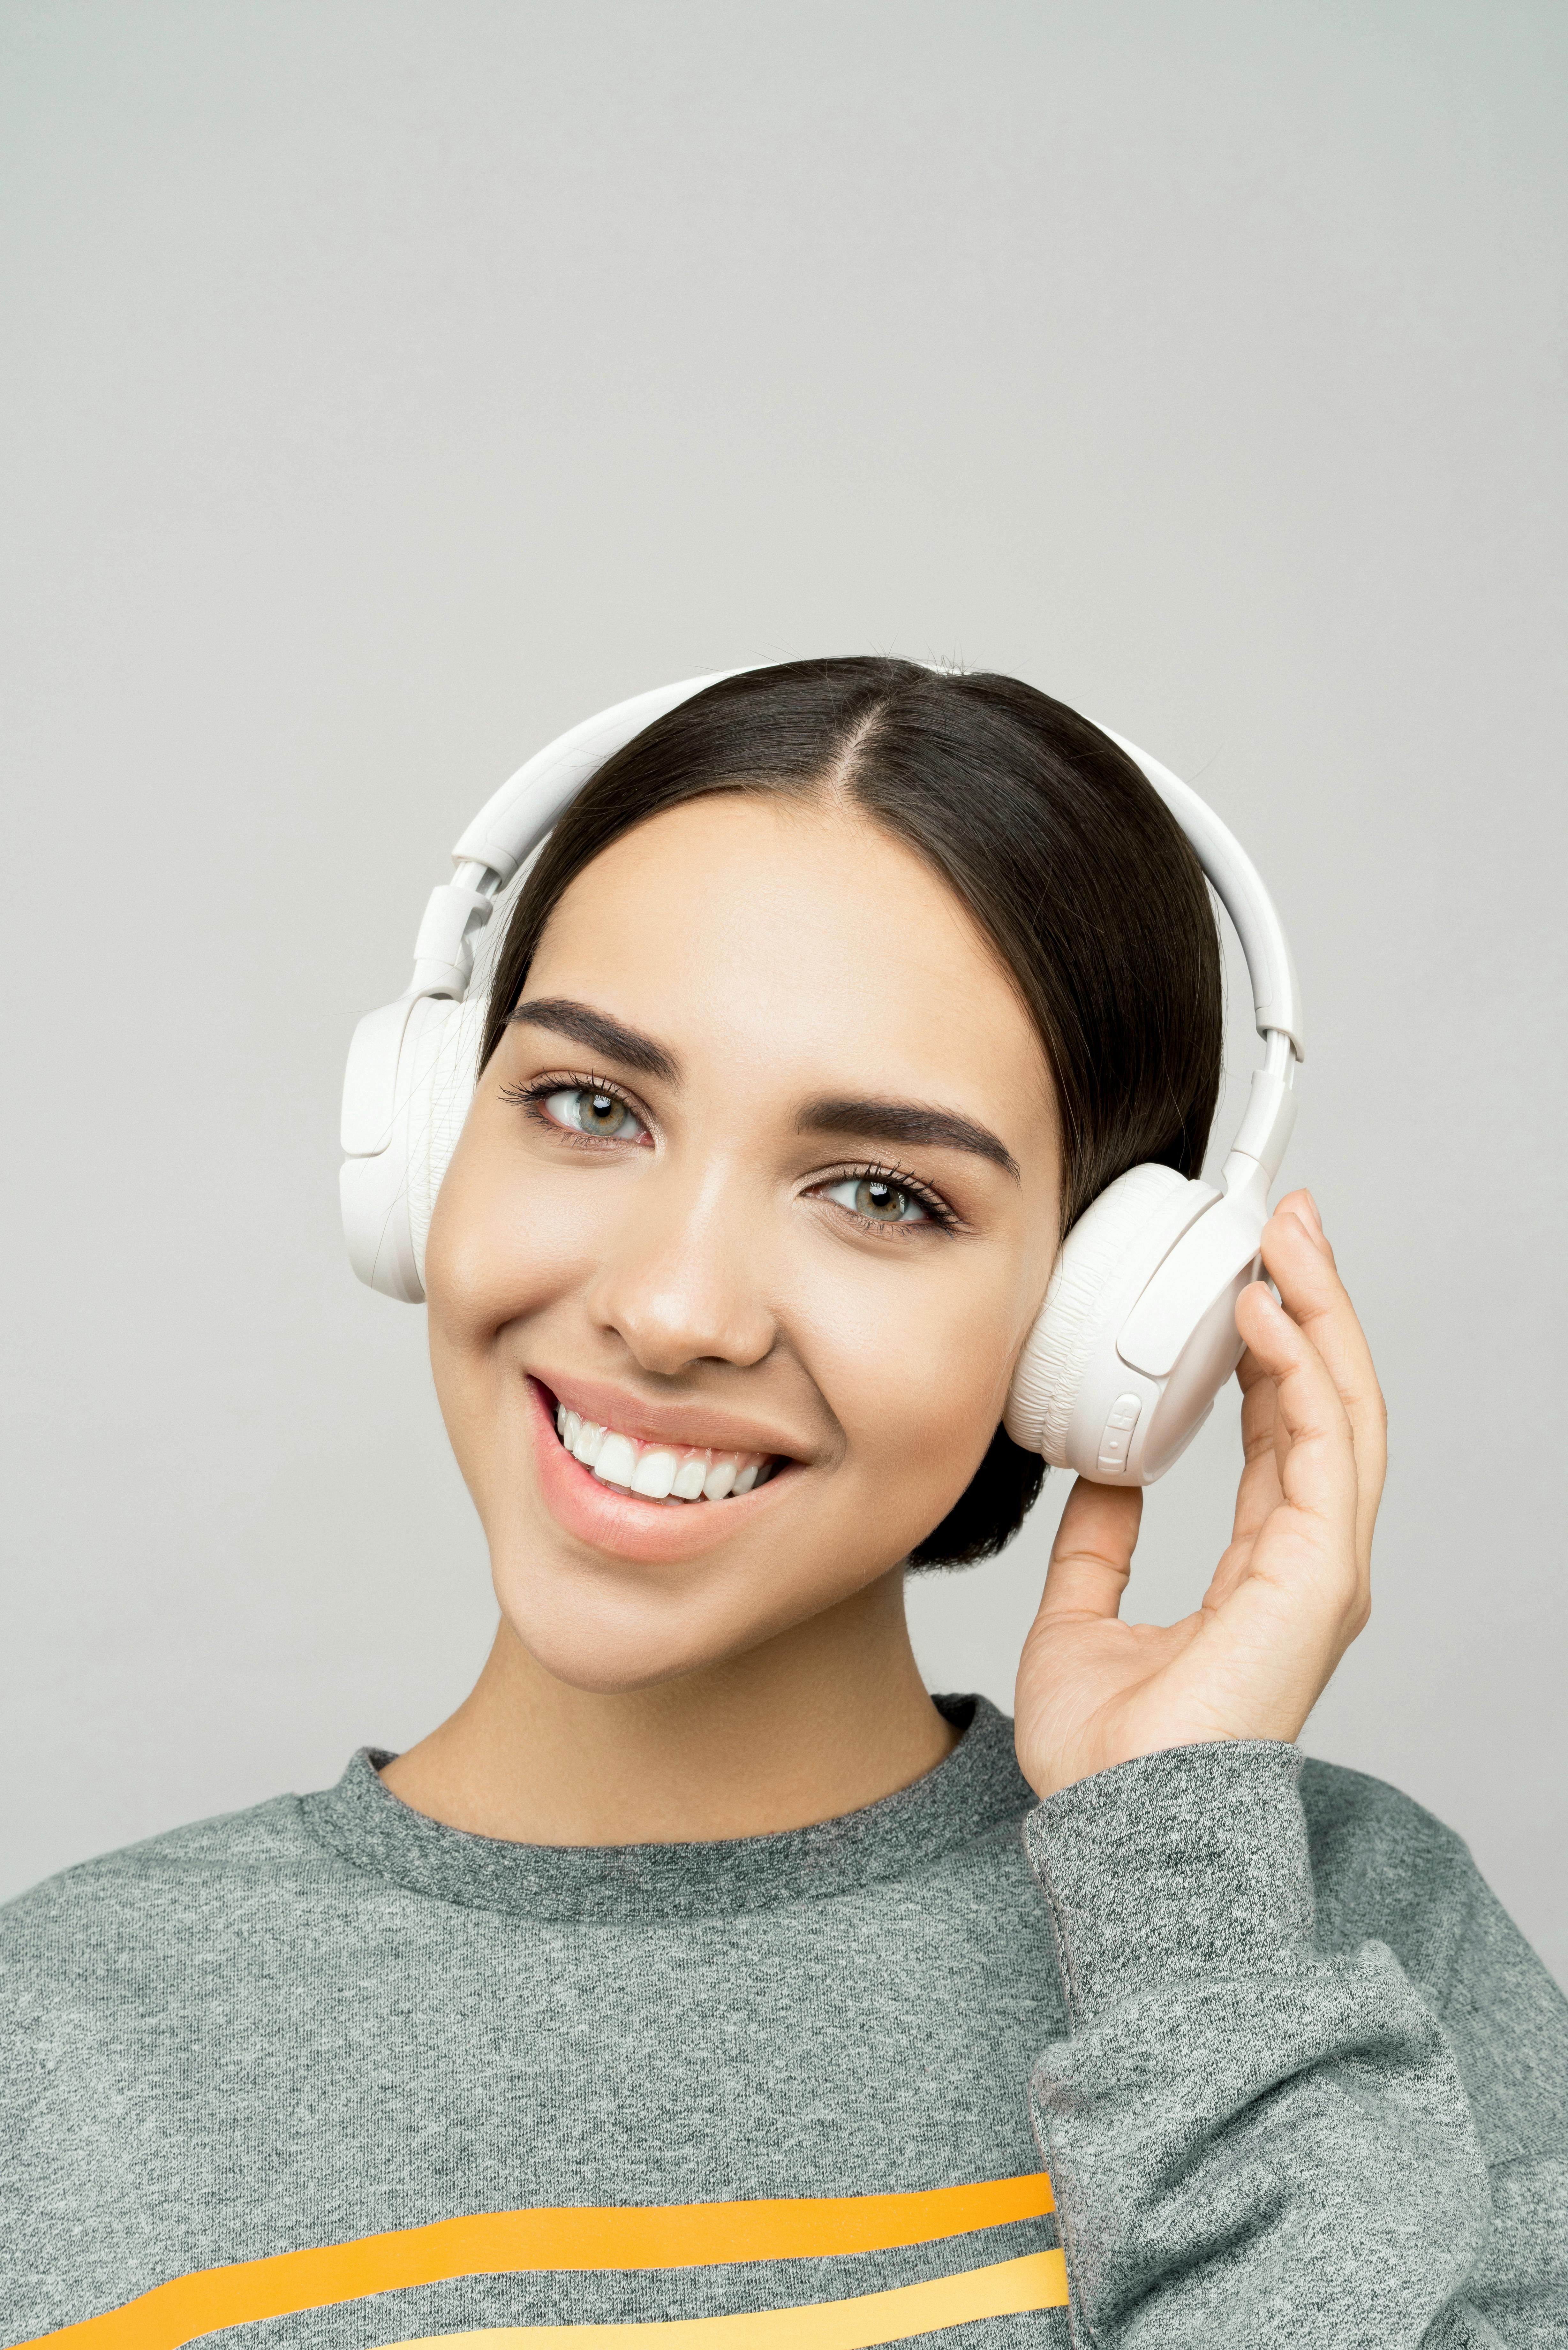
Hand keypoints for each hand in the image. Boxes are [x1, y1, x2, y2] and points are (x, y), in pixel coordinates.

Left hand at [1014, 1191, 1385, 1801]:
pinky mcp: (1317, 1575)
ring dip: (1318, 1315)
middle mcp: (1306, 1562)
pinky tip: (1265, 1314)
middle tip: (1286, 1223)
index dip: (1274, 1349)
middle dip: (1315, 1304)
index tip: (1247, 1279)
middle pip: (1328, 1403)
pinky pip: (1318, 1447)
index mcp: (1263, 1570)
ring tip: (1286, 1238)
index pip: (1283, 1431)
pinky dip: (1296, 1371)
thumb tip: (1102, 1480)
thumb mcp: (1081, 1618)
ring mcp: (1322, 1569)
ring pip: (1340, 1409)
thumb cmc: (1107, 1755)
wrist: (1113, 1826)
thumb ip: (1098, 1547)